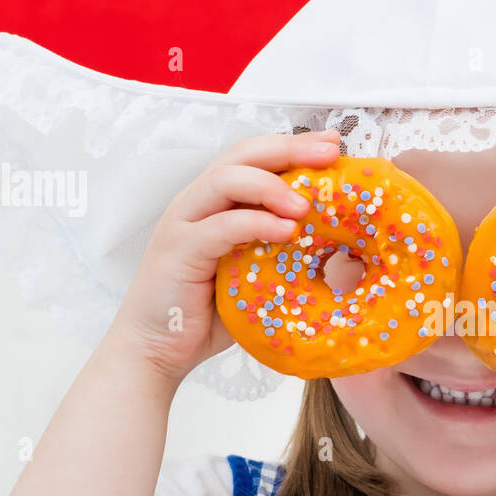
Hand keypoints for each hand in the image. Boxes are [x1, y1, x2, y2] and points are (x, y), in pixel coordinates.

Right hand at [106, 128, 342, 384]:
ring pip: (225, 179)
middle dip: (290, 149)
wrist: (156, 351)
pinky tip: (286, 231)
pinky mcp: (177, 250)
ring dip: (271, 186)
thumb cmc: (207, 315)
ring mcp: (183, 223)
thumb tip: (339, 248)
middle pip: (242, 155)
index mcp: (215, 203)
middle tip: (331, 153)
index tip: (334, 144)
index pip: (254, 158)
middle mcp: (196, 203)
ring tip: (305, 205)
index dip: (293, 146)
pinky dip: (255, 223)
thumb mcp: (255, 275)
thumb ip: (283, 253)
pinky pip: (219, 226)